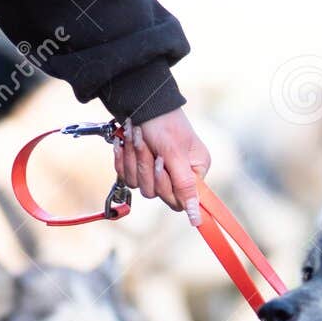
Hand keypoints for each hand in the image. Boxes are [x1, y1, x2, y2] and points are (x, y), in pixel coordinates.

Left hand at [116, 109, 210, 224]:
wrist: (140, 101)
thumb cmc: (163, 123)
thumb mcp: (176, 154)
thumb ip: (186, 186)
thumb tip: (198, 219)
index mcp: (195, 172)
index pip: (180, 200)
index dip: (167, 186)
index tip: (160, 164)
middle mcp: (177, 175)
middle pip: (157, 193)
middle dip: (148, 167)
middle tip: (148, 144)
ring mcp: (157, 173)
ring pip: (140, 185)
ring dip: (134, 160)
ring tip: (136, 136)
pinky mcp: (139, 168)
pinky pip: (127, 176)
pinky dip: (124, 158)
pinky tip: (125, 142)